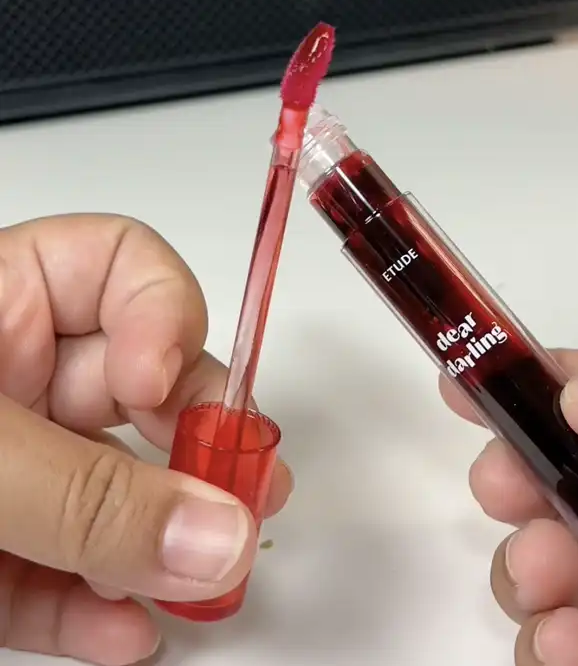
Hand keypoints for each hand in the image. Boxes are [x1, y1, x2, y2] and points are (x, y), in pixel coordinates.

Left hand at [0, 215, 292, 664]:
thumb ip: (87, 494)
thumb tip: (219, 534)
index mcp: (1, 301)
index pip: (119, 264)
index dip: (165, 315)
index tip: (163, 384)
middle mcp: (12, 370)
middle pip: (145, 386)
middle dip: (198, 444)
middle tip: (240, 489)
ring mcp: (10, 460)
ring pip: (113, 487)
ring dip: (160, 541)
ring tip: (198, 579)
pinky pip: (59, 568)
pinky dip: (93, 607)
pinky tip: (125, 628)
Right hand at [440, 346, 577, 665]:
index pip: (571, 401)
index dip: (511, 388)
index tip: (455, 387)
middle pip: (540, 484)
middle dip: (504, 485)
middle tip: (506, 492)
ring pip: (536, 570)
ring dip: (517, 572)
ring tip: (543, 579)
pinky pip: (559, 649)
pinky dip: (545, 648)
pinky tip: (562, 644)